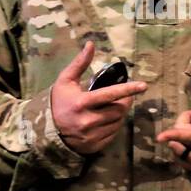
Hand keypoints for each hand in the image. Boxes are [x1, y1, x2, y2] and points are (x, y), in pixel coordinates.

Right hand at [51, 40, 146, 155]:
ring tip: (114, 107)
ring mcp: (92, 135)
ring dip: (120, 113)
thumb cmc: (59, 102)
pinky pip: (113, 134)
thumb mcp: (65, 81)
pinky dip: (114, 125)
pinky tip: (107, 120)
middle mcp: (88, 120)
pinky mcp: (95, 146)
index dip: (128, 90)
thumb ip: (80, 63)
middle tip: (125, 96)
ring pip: (118, 122)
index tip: (143, 86)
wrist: (47, 131)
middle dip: (124, 101)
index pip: (110, 95)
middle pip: (118, 109)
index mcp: (82, 103)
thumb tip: (91, 44)